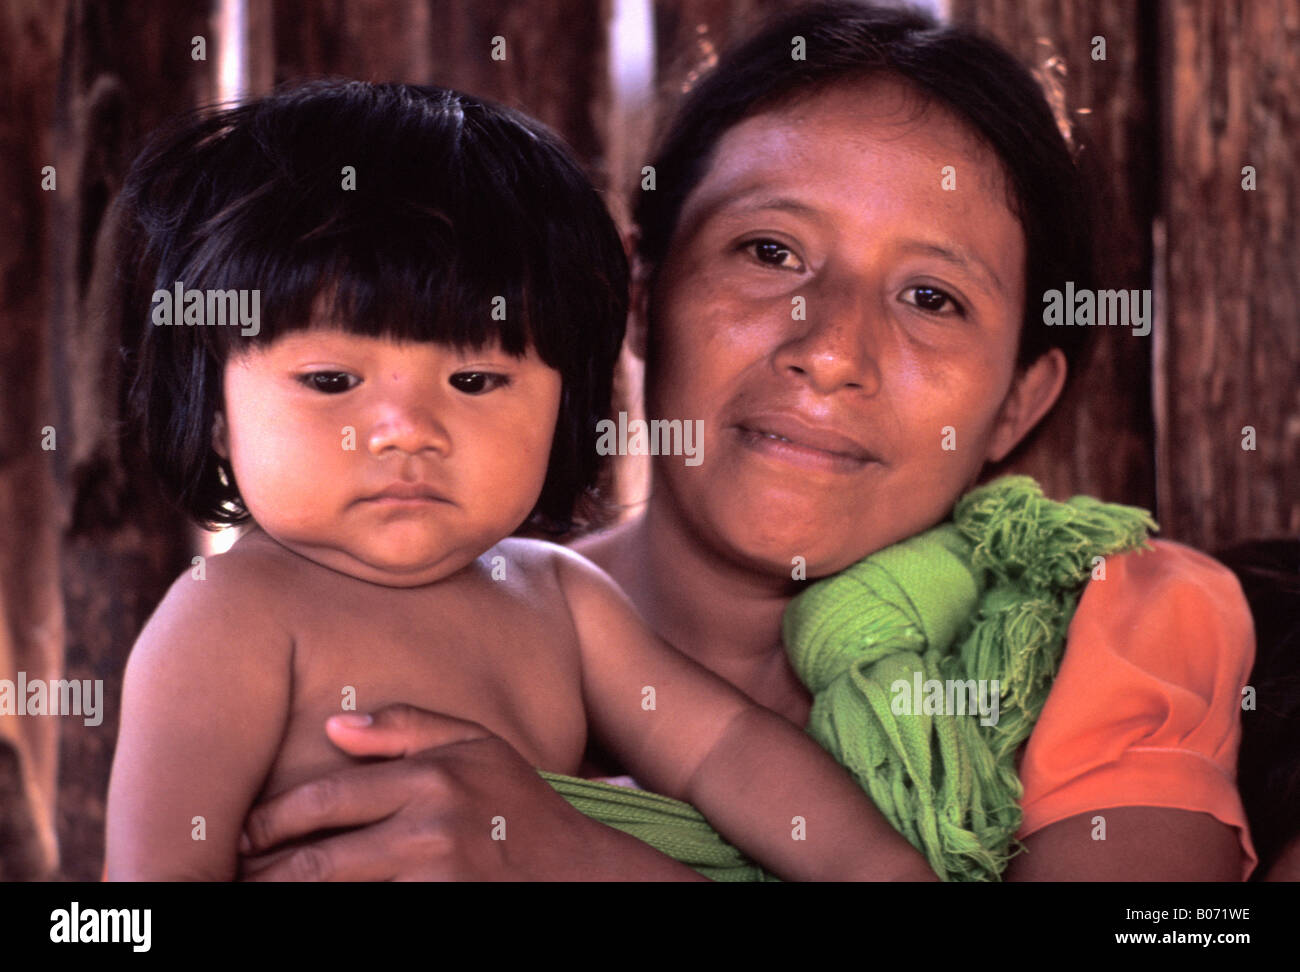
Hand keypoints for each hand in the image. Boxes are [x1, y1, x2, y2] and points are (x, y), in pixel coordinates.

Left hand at [236, 704, 694, 880]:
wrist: (580, 873)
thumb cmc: (521, 805)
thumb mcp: (477, 746)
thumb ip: (407, 726)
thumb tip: (334, 726)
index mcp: (429, 778)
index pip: (323, 802)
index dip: (268, 823)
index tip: (238, 837)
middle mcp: (429, 828)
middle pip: (316, 862)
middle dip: (261, 875)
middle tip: (229, 878)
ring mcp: (436, 878)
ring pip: (337, 898)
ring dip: (288, 900)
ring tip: (253, 896)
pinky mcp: (443, 912)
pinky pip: (372, 917)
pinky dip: (339, 916)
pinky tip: (312, 913)